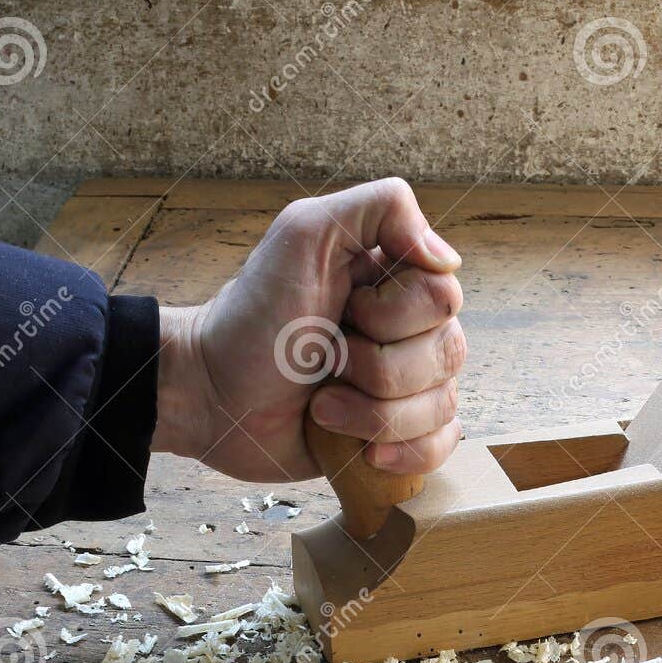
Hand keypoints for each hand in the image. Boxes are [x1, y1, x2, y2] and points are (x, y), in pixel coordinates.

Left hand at [152, 178, 464, 481]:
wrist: (213, 396)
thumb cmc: (250, 316)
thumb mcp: (304, 233)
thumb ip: (382, 209)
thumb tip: (448, 259)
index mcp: (396, 280)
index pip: (444, 298)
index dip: (393, 316)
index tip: (343, 311)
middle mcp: (410, 332)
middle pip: (447, 356)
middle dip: (377, 369)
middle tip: (325, 361)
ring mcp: (405, 387)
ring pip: (441, 407)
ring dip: (373, 416)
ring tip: (323, 406)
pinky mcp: (395, 437)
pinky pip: (439, 449)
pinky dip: (403, 454)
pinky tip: (363, 451)